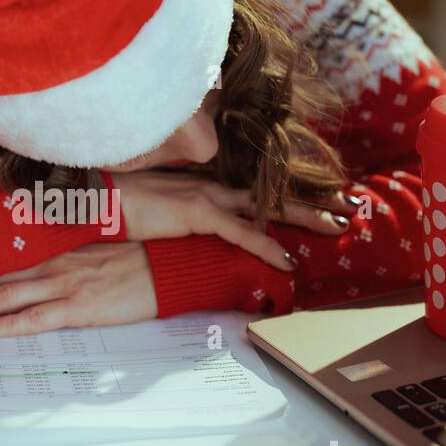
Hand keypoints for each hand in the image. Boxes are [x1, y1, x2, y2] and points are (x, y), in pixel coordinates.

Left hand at [0, 243, 156, 335]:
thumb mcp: (93, 248)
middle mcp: (53, 264)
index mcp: (55, 249)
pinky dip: (9, 325)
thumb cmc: (136, 259)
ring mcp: (64, 285)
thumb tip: (36, 266)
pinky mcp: (79, 307)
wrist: (168, 266)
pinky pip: (36, 318)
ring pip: (5, 296)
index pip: (3, 258)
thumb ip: (63, 254)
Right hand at [110, 171, 358, 270]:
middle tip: (349, 207)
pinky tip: (288, 262)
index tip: (320, 199)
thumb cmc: (120, 203)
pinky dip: (266, 248)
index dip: (289, 195)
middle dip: (315, 201)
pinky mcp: (196, 212)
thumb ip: (179, 214)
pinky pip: (241, 234)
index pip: (256, 190)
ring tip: (339, 225)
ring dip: (307, 217)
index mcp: (204, 184)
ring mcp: (206, 196)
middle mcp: (212, 185)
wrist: (96, 195)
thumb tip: (191, 227)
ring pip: (269, 207)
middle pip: (273, 193)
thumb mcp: (156, 208)